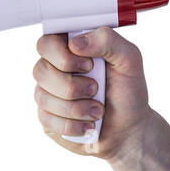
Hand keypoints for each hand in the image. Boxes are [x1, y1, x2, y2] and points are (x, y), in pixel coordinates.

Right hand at [32, 25, 151, 160]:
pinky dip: (73, 125)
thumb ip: (107, 40)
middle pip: (40, 70)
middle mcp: (55, 69)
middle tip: (96, 89)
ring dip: (77, 108)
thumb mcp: (129, 60)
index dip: (62, 55)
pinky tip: (88, 125)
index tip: (88, 65)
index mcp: (71, 48)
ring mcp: (47, 94)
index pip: (47, 42)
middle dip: (73, 86)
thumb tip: (75, 43)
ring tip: (98, 110)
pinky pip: (46, 120)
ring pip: (42, 97)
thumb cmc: (128, 91)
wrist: (129, 129)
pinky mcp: (46, 118)